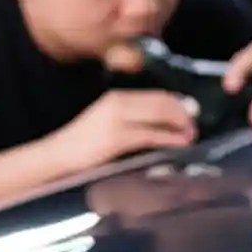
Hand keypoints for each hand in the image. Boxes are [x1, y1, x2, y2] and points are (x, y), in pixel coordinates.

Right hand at [42, 90, 196, 174]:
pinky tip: (180, 143)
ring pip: (159, 114)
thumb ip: (132, 120)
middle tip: (194, 127)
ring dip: (180, 125)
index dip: (178, 104)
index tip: (191, 116)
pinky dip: (170, 138)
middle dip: (183, 114)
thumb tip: (163, 124)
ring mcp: (117, 119)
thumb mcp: (109, 124)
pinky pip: (151, 134)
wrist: (57, 156)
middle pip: (162, 101)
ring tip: (191, 136)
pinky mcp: (116, 138)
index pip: (157, 95)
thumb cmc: (83, 145)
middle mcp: (119, 103)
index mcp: (118, 97)